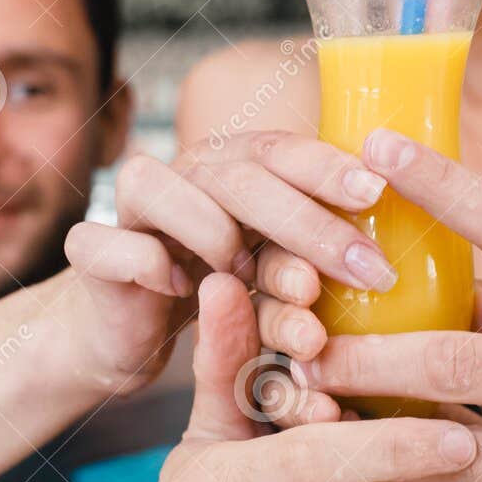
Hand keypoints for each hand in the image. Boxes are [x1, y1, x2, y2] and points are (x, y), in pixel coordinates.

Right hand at [41, 135, 395, 401]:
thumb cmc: (222, 295)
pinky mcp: (90, 251)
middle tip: (365, 270)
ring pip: (168, 191)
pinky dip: (149, 264)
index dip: (328, 167)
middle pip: (242, 177)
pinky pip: (111, 244)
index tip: (376, 192)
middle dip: (307, 225)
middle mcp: (187, 172)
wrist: (131, 330)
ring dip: (220, 240)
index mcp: (237, 166)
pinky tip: (182, 289)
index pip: (285, 151)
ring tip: (257, 285)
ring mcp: (131, 207)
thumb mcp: (281, 271)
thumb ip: (318, 252)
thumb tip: (390, 263)